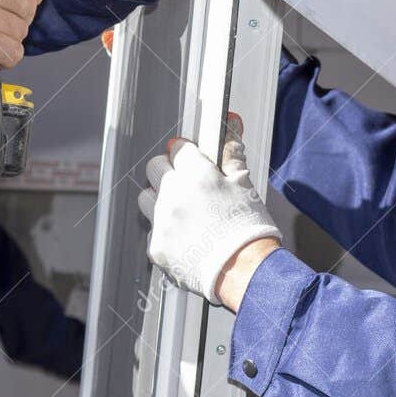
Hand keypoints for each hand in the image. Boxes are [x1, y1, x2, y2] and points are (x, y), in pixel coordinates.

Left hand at [137, 114, 281, 307]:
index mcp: (196, 174)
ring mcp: (161, 222)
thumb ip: (232, 153)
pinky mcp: (156, 247)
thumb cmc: (249, 229)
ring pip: (146, 198)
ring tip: (184, 213)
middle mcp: (172, 195)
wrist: (245, 273)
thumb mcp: (245, 185)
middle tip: (187, 185)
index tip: (193, 161)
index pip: (178, 148)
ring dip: (160, 200)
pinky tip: (185, 238)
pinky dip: (164, 231)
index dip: (187, 153)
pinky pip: (151, 230)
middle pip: (155, 168)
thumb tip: (230, 123)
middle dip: (169, 172)